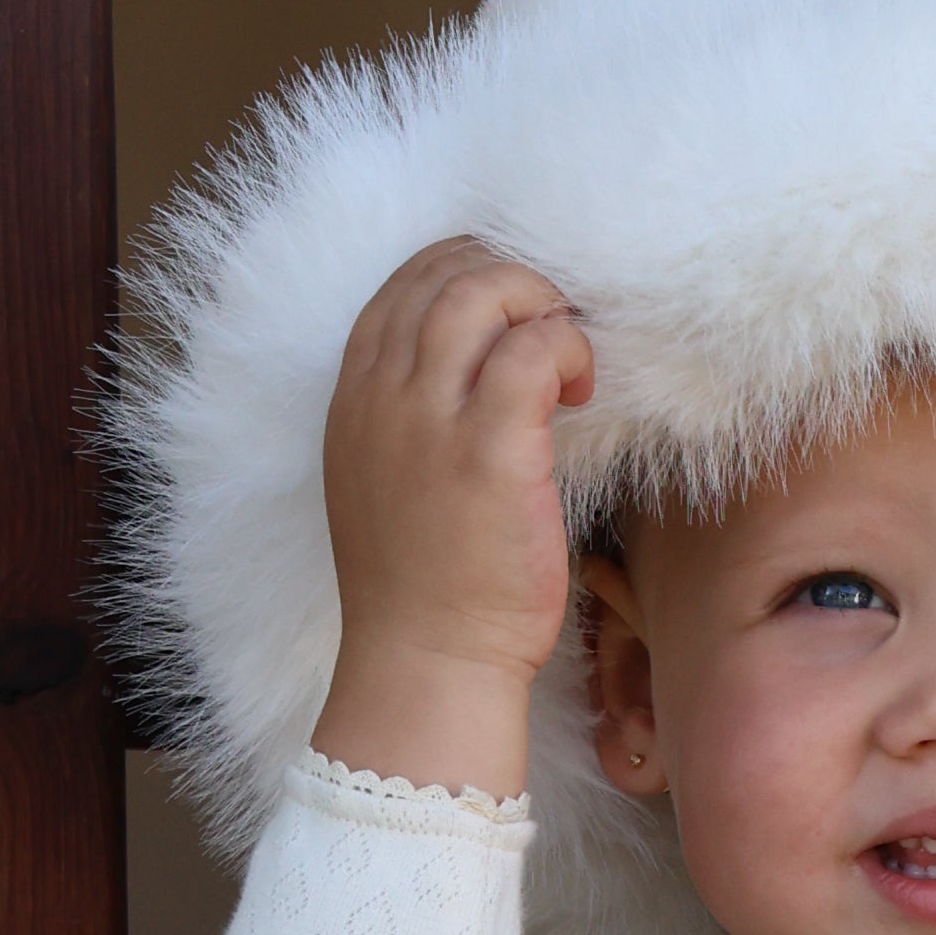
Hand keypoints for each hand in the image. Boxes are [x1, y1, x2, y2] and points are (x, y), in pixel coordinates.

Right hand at [310, 239, 596, 805]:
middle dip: (510, 275)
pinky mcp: (489, 450)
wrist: (426, 663)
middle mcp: (382, 397)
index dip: (464, 271)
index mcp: (354, 400)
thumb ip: (408, 419)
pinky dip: (566, 349)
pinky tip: (581, 389)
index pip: (400, 287)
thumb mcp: (384, 484)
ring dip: (539, 302)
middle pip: (441, 273)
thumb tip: (472, 371)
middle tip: (550, 321)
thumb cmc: (422, 589)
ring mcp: (430, 420)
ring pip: (482, 293)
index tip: (511, 304)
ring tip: (567, 353)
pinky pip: (532, 350)